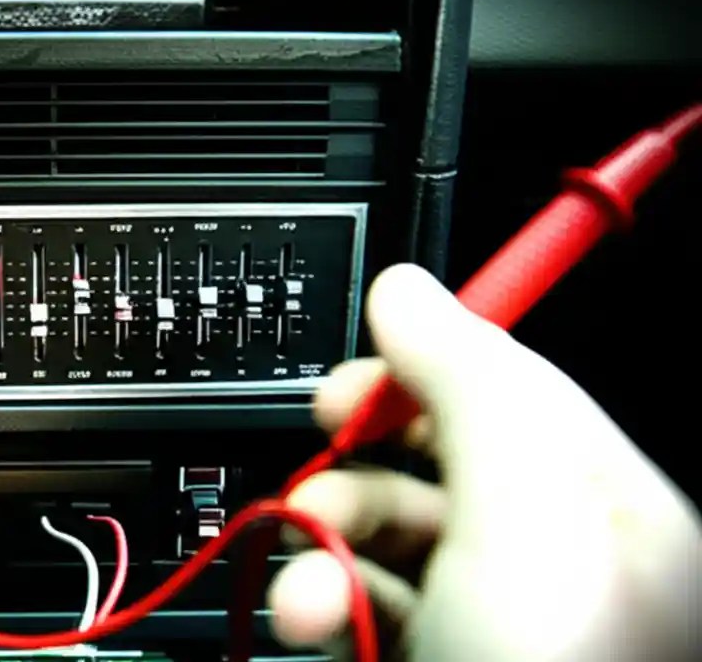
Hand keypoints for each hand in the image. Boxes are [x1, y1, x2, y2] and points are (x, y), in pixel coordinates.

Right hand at [268, 264, 701, 660]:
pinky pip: (360, 607)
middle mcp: (551, 564)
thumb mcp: (520, 514)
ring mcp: (486, 622)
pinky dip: (322, 602)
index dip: (424, 369)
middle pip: (431, 466)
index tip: (353, 378)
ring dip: (324, 545)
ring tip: (307, 584)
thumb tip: (407, 291)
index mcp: (606, 506)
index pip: (513, 393)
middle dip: (353, 469)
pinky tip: (311, 615)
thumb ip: (467, 385)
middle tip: (318, 481)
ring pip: (384, 541)